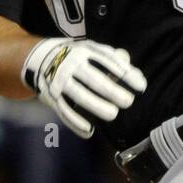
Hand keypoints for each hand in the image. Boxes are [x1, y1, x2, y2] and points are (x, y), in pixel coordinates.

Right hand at [21, 37, 146, 138]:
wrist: (40, 58)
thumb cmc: (78, 57)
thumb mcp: (94, 51)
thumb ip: (116, 61)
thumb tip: (137, 75)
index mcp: (85, 51)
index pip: (109, 61)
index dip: (126, 74)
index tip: (141, 86)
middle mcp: (71, 65)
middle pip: (94, 80)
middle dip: (112, 91)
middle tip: (128, 102)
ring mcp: (60, 81)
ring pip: (79, 95)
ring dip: (96, 106)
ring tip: (112, 114)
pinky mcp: (51, 95)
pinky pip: (64, 110)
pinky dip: (75, 122)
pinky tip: (89, 131)